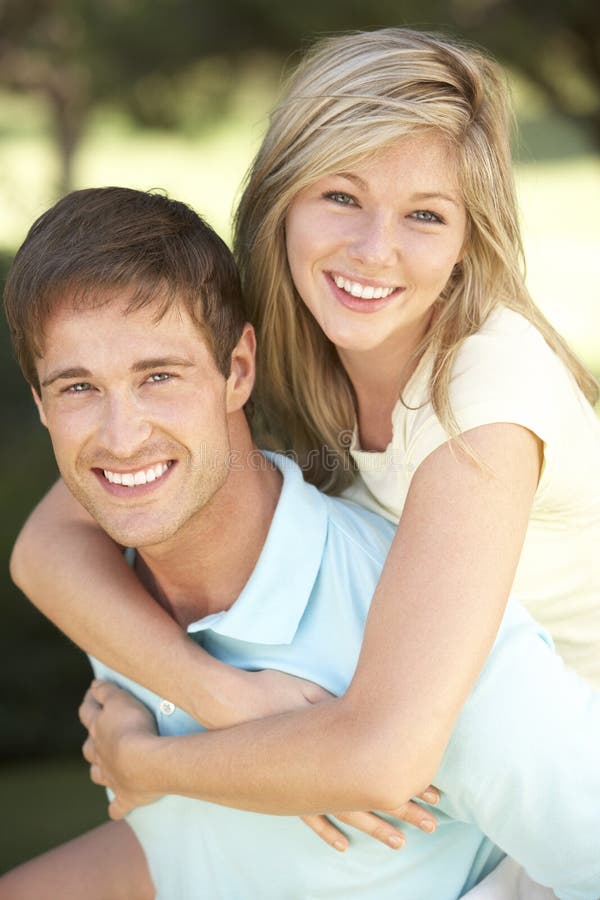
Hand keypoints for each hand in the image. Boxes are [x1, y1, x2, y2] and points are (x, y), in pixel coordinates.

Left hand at [79, 679, 160, 818]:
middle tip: (98, 736)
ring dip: (101, 771)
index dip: (89, 702)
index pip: (87, 712)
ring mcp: (111, 777)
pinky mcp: (125, 796)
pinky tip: (119, 808)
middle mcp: (100, 755)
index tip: (92, 694)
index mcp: (98, 730)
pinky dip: (118, 807)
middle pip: (89, 748)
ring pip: (99, 774)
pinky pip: (118, 806)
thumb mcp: (120, 699)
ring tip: (107, 768)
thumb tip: (94, 684)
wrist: (144, 762)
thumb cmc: (134, 726)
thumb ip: (106, 691)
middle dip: (92, 742)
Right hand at [249, 671, 439, 850]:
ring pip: (349, 813)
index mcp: (336, 748)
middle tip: (432, 824)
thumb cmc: (270, 692)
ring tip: (399, 841)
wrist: (226, 706)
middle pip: (374, 798)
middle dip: (406, 811)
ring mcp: (305, 786)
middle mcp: (324, 774)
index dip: (411, 786)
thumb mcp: (310, 693)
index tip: (436, 796)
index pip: (382, 773)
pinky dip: (330, 831)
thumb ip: (338, 707)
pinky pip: (313, 818)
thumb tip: (367, 715)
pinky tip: (343, 844)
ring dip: (376, 826)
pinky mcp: (285, 791)